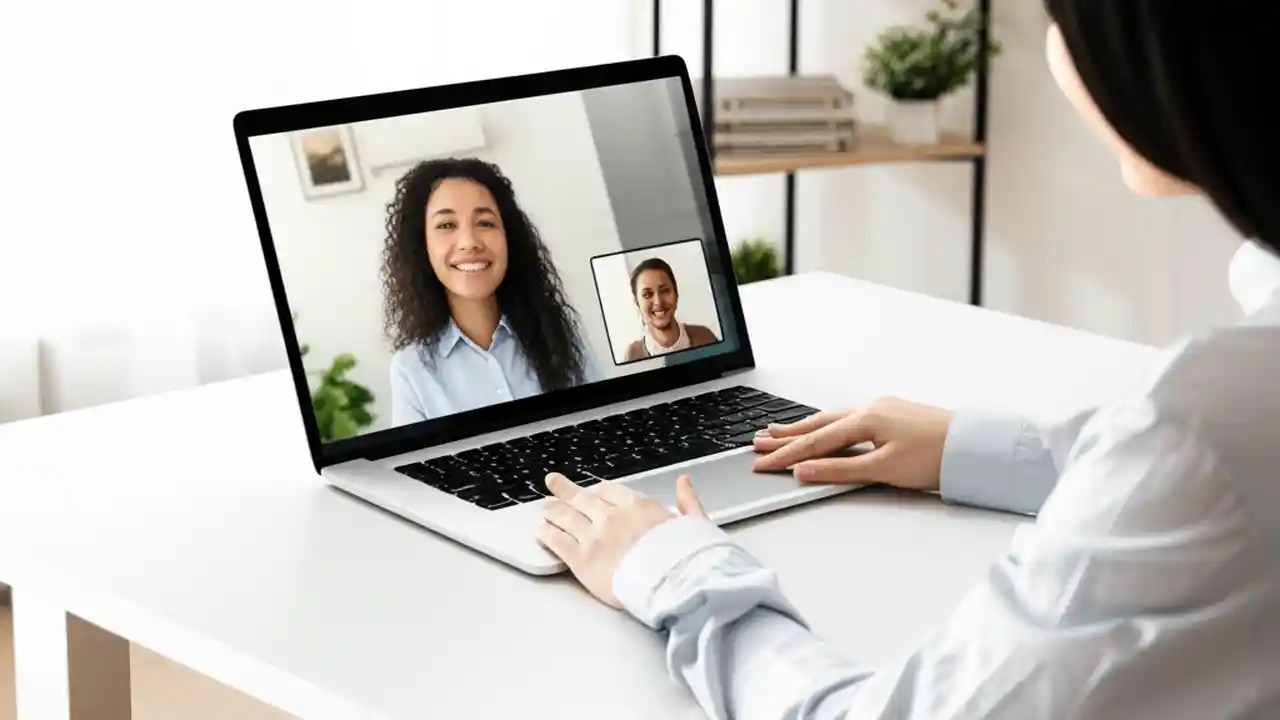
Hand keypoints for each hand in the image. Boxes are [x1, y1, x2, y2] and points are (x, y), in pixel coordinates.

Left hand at [537, 473, 706, 608]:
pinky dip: (547, 534)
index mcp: (639, 507)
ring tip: (545, 508)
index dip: (598, 492)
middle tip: (553, 483)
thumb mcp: (696, 523)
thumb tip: (684, 481)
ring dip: (553, 510)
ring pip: (565, 516)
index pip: (609, 491)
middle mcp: (613, 517)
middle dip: (565, 489)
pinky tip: (542, 531)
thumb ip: (688, 501)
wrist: (675, 586)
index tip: (593, 491)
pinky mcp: (582, 560)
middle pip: (582, 498)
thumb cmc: (688, 559)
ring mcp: (595, 537)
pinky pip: (558, 541)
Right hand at [751, 397, 952, 491]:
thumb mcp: (884, 469)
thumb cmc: (937, 456)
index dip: (785, 455)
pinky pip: (849, 417)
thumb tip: (805, 471)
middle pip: (818, 424)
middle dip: (787, 435)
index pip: (814, 441)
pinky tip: (825, 428)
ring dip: (806, 427)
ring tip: (781, 432)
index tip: (761, 462)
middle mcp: (871, 408)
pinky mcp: (895, 414)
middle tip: (759, 441)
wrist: (976, 446)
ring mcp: (883, 409)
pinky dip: (828, 425)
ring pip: (833, 419)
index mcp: (866, 419)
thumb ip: (841, 470)